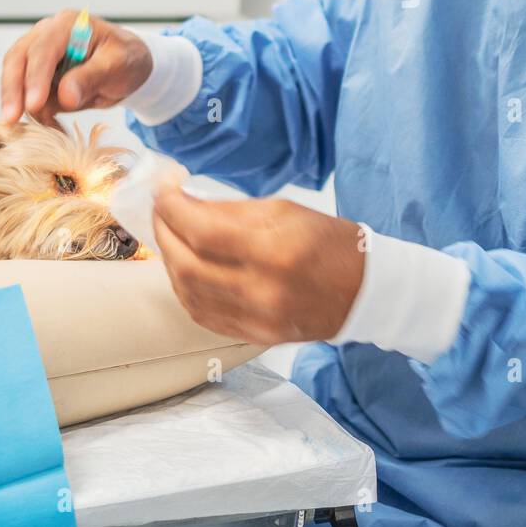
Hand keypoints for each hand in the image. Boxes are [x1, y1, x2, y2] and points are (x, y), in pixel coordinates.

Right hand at [0, 9, 152, 127]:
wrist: (128, 68)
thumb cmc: (127, 59)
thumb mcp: (118, 66)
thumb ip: (92, 78)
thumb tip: (65, 97)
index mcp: (68, 25)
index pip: (43, 49)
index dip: (36, 76)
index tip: (34, 104)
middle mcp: (46, 35)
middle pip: (17, 59)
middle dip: (13, 91)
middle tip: (11, 119)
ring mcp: (38, 55)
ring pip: (15, 77)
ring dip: (20, 105)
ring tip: (35, 132)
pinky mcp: (37, 76)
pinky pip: (26, 95)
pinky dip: (35, 114)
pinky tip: (49, 130)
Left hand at [152, 189, 366, 344]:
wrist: (365, 292)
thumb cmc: (329, 243)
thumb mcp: (285, 211)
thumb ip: (232, 210)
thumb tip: (187, 203)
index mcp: (274, 251)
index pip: (204, 231)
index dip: (174, 209)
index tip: (164, 191)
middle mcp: (262, 290)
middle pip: (188, 265)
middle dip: (165, 233)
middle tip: (161, 211)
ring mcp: (256, 319)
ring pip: (189, 293)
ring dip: (170, 262)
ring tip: (169, 237)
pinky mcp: (254, 336)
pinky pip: (203, 315)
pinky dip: (185, 290)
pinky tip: (184, 270)